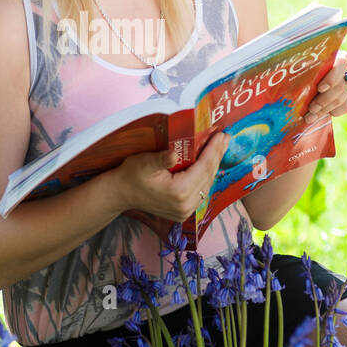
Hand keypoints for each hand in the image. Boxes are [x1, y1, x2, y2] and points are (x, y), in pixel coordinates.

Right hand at [109, 130, 229, 224]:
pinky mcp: (184, 212)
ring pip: (207, 184)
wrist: (121, 194)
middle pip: (208, 176)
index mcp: (179, 192)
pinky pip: (201, 192)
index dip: (213, 150)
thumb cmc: (131, 175)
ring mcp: (186, 211)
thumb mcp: (144, 162)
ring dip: (214, 165)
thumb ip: (161, 159)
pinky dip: (206, 176)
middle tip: (226, 138)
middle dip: (217, 155)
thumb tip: (174, 154)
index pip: (203, 167)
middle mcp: (186, 204)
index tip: (221, 135)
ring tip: (220, 148)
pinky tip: (210, 164)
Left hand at [303, 49, 346, 122]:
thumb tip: (291, 70)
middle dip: (324, 100)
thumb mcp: (303, 66)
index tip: (320, 88)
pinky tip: (324, 113)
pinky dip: (335, 111)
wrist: (312, 81)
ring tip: (311, 116)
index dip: (332, 77)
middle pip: (341, 86)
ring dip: (326, 108)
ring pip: (343, 98)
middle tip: (311, 109)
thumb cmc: (306, 69)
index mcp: (337, 56)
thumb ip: (302, 67)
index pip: (341, 63)